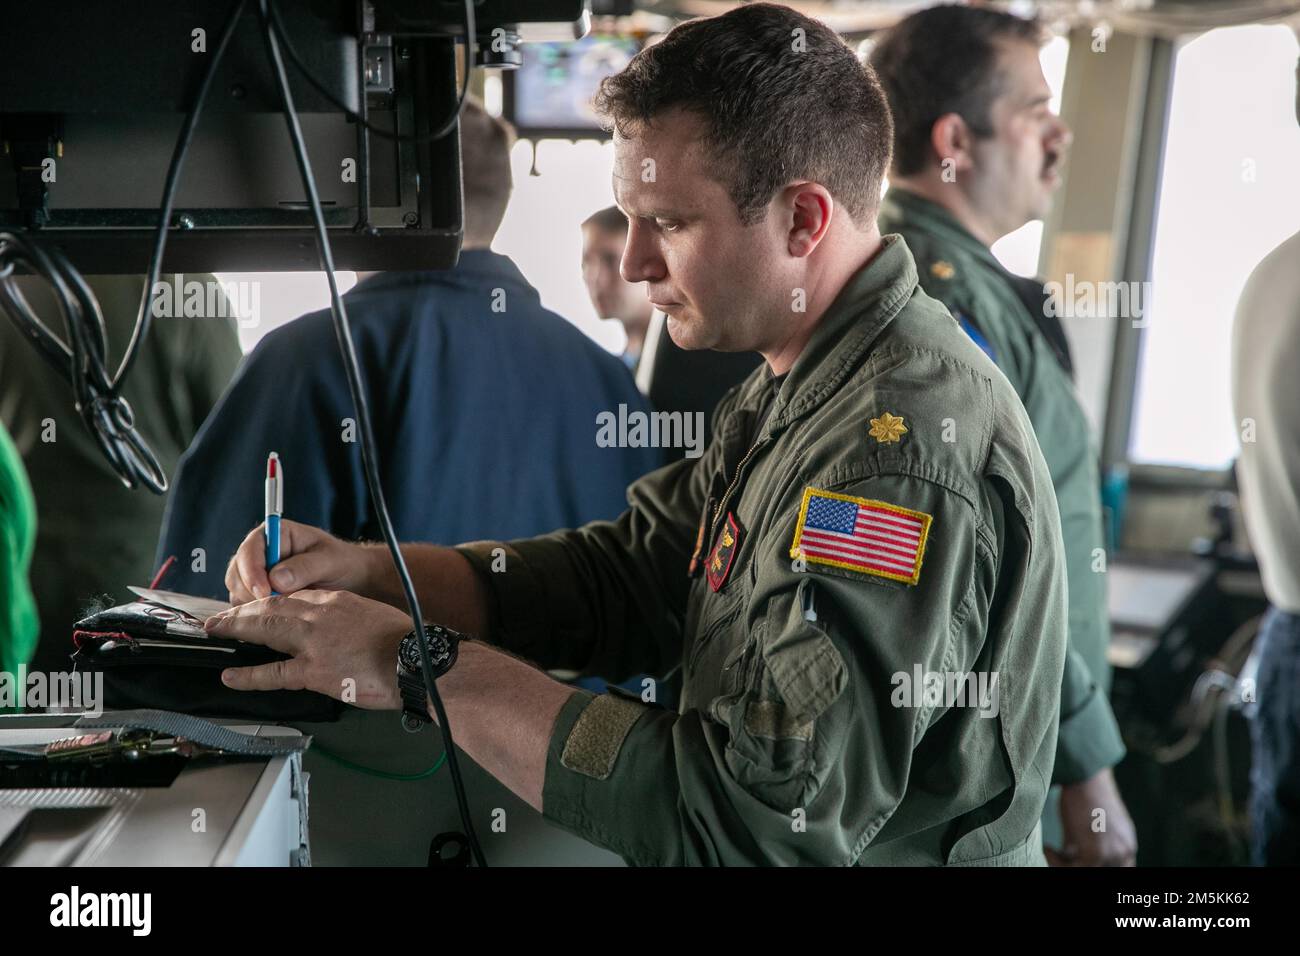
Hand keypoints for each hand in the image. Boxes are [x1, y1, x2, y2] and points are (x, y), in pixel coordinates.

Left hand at [205, 589, 411, 708]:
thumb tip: (331, 633)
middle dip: (241, 610)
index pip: (292, 596)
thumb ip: (345, 620)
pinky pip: (273, 672)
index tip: (252, 605)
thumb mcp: (371, 618)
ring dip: (236, 629)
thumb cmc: (404, 645)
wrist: (418, 660)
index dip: (265, 600)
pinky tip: (231, 676)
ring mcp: (316, 643)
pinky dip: (248, 675)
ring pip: (266, 629)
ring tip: (215, 632)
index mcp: (337, 602)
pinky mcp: (316, 671)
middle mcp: (321, 615)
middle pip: (271, 607)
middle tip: (219, 617)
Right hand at [225, 519, 376, 604]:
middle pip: (237, 573)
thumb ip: (306, 567)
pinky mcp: (258, 594)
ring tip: (286, 609)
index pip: (250, 550)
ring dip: (255, 606)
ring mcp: (257, 574)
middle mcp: (261, 552)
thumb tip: (276, 579)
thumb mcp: (331, 561)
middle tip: (277, 606)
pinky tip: (281, 617)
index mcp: (276, 534)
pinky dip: (258, 615)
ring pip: (238, 592)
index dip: (252, 572)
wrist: (351, 579)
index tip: (265, 592)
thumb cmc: (342, 563)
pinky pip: (246, 607)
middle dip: (252, 593)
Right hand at [1046, 768, 1137, 865]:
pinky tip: (1047, 848)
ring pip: (1085, 870)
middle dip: (1075, 865)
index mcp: (1127, 844)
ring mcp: (1112, 854)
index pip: (1119, 868)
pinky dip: (1056, 861)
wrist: (1084, 776)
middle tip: (1058, 857)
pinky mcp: (1096, 853)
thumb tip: (1070, 854)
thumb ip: (1090, 843)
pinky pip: (1073, 868)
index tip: (1071, 858)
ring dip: (1062, 864)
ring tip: (1049, 851)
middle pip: (1100, 871)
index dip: (1095, 866)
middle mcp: (1124, 851)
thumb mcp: (1094, 822)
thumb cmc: (1084, 792)